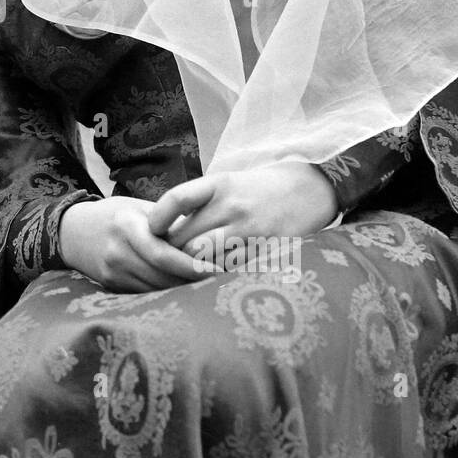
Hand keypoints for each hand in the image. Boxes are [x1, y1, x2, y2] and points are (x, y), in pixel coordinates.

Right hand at [58, 196, 211, 291]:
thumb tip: (206, 235)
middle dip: (192, 279)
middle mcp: (118, 252)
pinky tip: (180, 287)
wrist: (72, 232)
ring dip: (181, 288)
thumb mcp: (138, 207)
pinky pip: (145, 292)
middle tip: (218, 279)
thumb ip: (168, 221)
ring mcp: (113, 272)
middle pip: (162, 275)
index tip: (215, 268)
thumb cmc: (114, 215)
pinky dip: (165, 290)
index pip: (163, 254)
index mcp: (127, 226)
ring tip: (204, 284)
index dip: (191, 265)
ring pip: (156, 288)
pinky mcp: (111, 286)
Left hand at [148, 162, 337, 268]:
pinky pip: (228, 271)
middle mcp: (234, 207)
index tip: (151, 229)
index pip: (176, 199)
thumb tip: (156, 229)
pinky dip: (216, 273)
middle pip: (185, 239)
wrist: (306, 191)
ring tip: (189, 266)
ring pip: (204, 259)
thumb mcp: (224, 184)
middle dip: (172, 250)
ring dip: (192, 266)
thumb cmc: (254, 190)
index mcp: (219, 184)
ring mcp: (251, 231)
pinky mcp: (265, 252)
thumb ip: (195, 204)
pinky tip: (214, 271)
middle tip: (166, 257)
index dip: (157, 218)